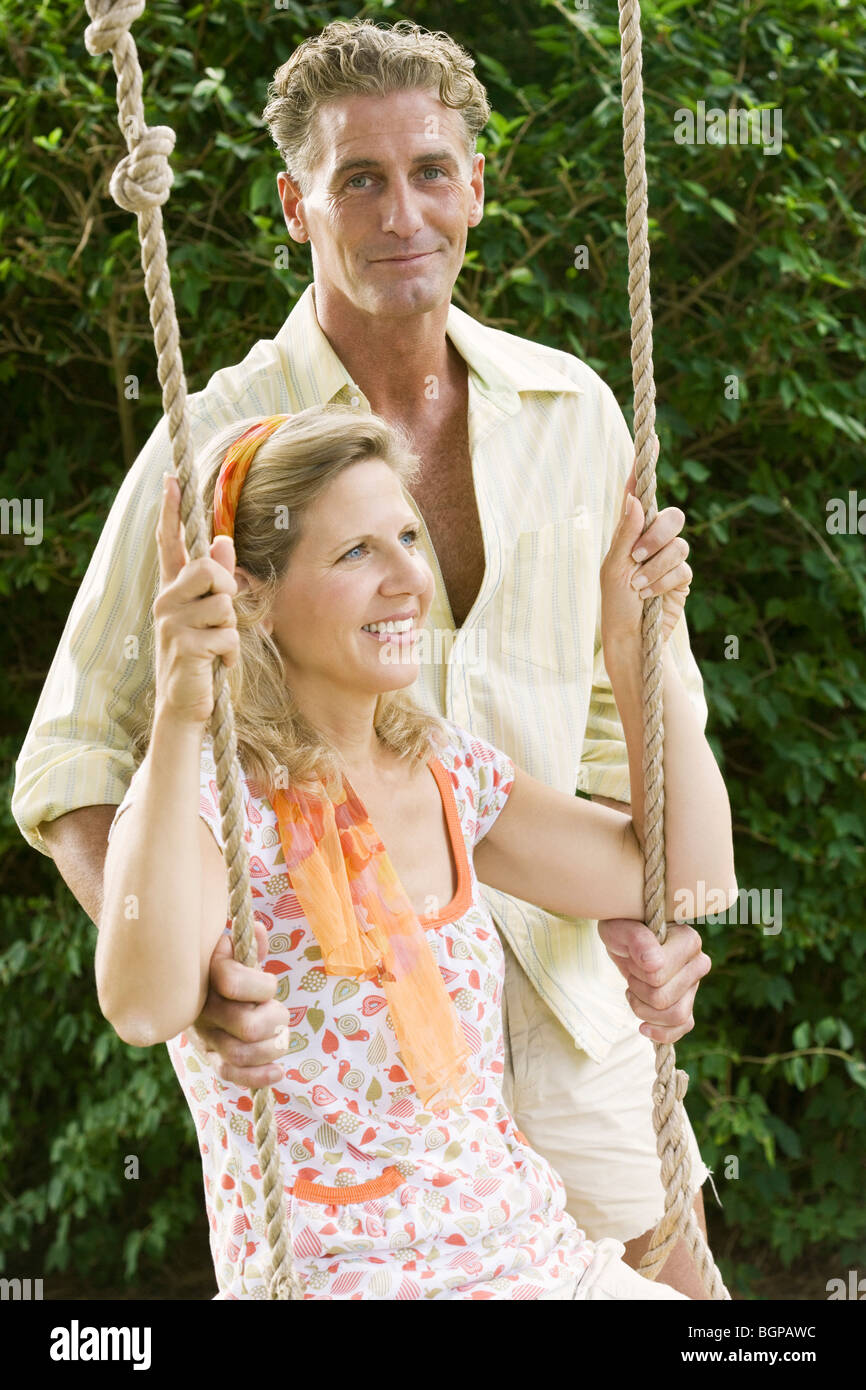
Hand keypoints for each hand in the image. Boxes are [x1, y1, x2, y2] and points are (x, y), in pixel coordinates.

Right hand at [153, 472, 239, 726]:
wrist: (186, 705)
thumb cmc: (202, 659)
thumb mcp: (211, 618)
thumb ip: (218, 580)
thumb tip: (223, 540)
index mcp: (173, 591)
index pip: (170, 544)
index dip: (170, 512)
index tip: (171, 479)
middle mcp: (165, 601)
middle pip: (210, 570)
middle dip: (229, 591)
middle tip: (222, 619)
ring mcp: (171, 623)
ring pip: (224, 606)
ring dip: (231, 632)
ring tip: (216, 650)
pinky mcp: (183, 646)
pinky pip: (226, 636)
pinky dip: (231, 655)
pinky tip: (217, 667)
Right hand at [185, 920, 290, 1087]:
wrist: (198, 984)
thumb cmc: (228, 961)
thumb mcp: (236, 947)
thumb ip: (250, 941)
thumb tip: (259, 932)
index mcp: (209, 974)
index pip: (233, 982)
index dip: (262, 986)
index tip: (268, 984)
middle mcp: (203, 1007)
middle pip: (247, 1026)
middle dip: (276, 1020)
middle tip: (279, 1014)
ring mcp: (205, 1034)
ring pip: (240, 1054)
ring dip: (272, 1048)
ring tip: (280, 1038)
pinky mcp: (210, 1055)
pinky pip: (230, 1074)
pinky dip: (258, 1078)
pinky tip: (277, 1072)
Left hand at [598, 918, 710, 1043]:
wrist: (625, 937)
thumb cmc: (623, 928)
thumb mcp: (620, 928)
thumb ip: (637, 939)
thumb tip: (655, 964)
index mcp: (688, 940)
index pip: (659, 975)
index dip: (636, 971)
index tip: (630, 954)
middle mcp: (698, 963)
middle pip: (664, 999)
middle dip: (637, 989)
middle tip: (631, 971)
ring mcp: (694, 985)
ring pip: (675, 1016)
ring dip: (643, 1009)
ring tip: (633, 991)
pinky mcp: (688, 1002)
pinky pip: (682, 1028)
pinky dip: (661, 1033)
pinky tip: (643, 1026)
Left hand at [600, 439, 692, 649]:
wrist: (631, 638)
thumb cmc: (614, 603)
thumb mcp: (614, 568)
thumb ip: (626, 535)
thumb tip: (635, 500)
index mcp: (630, 534)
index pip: (639, 498)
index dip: (642, 473)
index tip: (648, 442)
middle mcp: (651, 542)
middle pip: (671, 516)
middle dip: (657, 534)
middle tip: (638, 556)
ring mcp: (669, 559)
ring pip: (679, 544)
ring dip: (657, 566)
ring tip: (638, 586)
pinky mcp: (682, 578)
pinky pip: (684, 567)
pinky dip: (664, 581)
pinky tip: (650, 595)